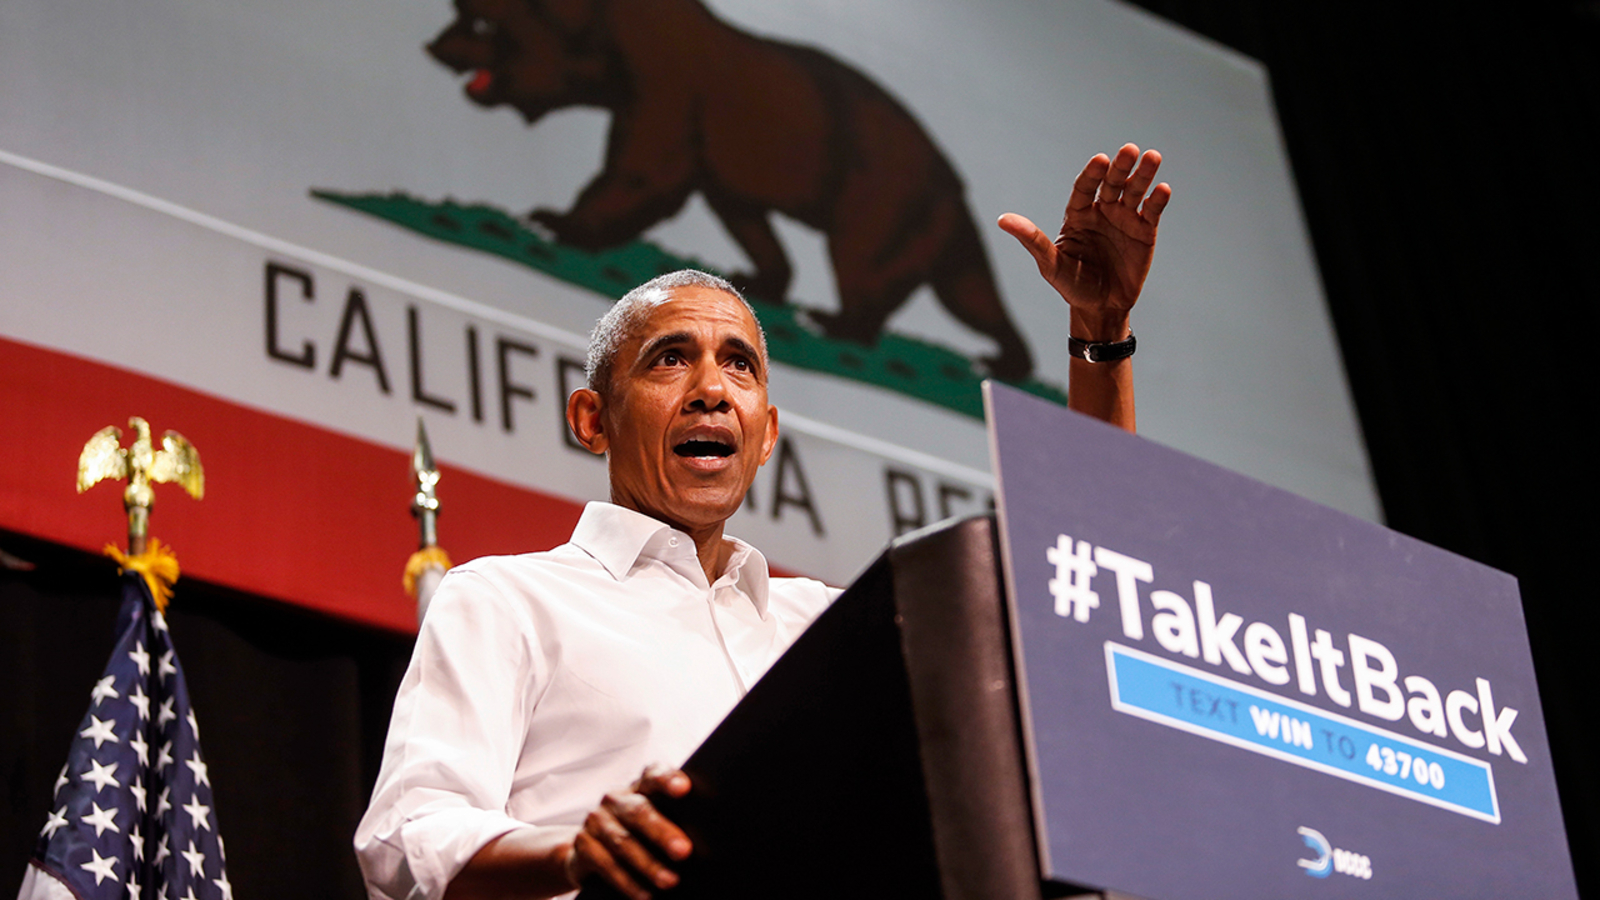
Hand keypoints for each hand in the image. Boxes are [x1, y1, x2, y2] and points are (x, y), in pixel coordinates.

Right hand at [567, 765, 692, 899]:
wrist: (589, 852)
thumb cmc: (638, 834)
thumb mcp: (655, 821)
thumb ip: (675, 820)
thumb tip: (709, 839)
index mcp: (639, 787)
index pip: (654, 775)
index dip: (667, 779)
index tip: (685, 789)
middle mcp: (615, 799)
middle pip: (638, 811)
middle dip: (662, 832)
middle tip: (684, 851)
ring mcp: (596, 821)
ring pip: (623, 842)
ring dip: (648, 865)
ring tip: (670, 882)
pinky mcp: (583, 845)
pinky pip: (607, 865)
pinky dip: (628, 883)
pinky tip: (646, 895)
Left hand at [997, 144, 1170, 339]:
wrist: (1101, 308)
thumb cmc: (1071, 285)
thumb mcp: (1050, 264)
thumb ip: (1031, 240)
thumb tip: (1002, 220)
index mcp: (1077, 215)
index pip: (1084, 188)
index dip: (1092, 175)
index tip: (1100, 160)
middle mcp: (1101, 211)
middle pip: (1111, 184)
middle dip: (1120, 167)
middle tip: (1130, 150)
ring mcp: (1124, 219)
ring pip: (1134, 191)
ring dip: (1143, 175)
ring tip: (1152, 157)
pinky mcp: (1144, 231)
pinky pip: (1151, 212)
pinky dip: (1157, 200)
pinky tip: (1162, 189)